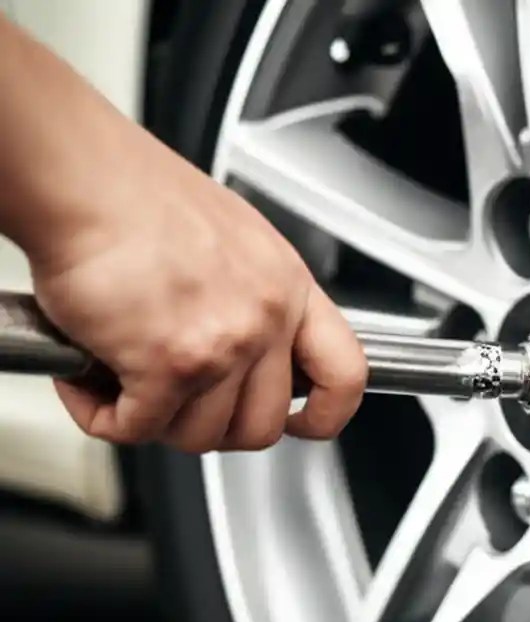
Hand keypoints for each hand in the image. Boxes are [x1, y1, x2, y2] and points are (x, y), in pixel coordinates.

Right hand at [0, 15, 365, 452]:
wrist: (87, 180)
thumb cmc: (138, 197)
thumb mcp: (235, 242)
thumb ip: (252, 299)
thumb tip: (240, 343)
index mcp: (291, 288)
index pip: (346, 374)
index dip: (327, 415)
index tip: (302, 423)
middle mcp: (268, 319)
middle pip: (262, 426)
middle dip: (211, 427)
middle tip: (173, 402)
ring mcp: (225, 346)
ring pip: (200, 436)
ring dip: (152, 420)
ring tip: (120, 381)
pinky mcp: (169, 366)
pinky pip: (137, 427)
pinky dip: (102, 414)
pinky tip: (86, 378)